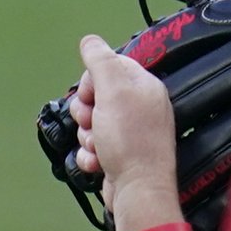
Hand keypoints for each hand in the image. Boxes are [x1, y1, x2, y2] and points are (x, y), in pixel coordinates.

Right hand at [73, 35, 179, 227]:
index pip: (108, 67)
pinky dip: (90, 154)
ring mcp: (130, 133)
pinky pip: (93, 146)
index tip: (92, 95)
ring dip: (86, 136)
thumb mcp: (113, 90)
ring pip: (90, 123)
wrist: (138, 190)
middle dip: (86, 112)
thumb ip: (100, 60)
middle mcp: (140, 107)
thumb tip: (90, 41)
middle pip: (95, 96)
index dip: (92, 82)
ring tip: (99, 146)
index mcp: (144, 86)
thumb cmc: (132, 141)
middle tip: (94, 122)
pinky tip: (99, 161)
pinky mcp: (120, 154)